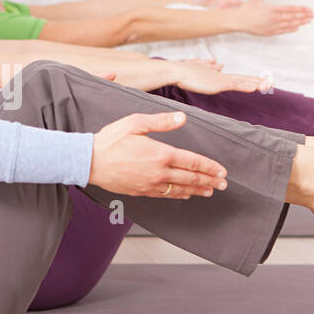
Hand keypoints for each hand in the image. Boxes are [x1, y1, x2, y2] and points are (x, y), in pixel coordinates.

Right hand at [90, 111, 227, 198]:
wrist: (89, 162)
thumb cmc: (111, 140)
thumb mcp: (135, 123)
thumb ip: (161, 121)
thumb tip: (182, 118)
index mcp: (160, 153)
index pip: (192, 161)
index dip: (209, 167)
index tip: (222, 171)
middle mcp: (159, 172)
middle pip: (190, 178)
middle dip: (209, 181)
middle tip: (223, 184)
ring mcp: (150, 184)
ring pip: (180, 189)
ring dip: (198, 190)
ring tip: (210, 191)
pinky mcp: (141, 191)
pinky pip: (166, 195)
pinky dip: (179, 195)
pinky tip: (186, 194)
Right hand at [168, 60, 272, 94]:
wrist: (177, 71)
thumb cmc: (185, 71)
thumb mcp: (199, 68)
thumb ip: (209, 66)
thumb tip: (218, 63)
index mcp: (219, 75)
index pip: (238, 77)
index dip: (250, 79)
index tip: (261, 81)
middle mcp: (223, 76)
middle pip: (244, 78)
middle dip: (258, 81)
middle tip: (272, 83)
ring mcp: (221, 79)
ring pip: (242, 82)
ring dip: (256, 84)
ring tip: (268, 85)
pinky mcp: (218, 83)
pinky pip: (235, 85)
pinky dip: (245, 86)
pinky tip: (254, 88)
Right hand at [229, 0, 313, 35]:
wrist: (238, 21)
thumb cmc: (246, 10)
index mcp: (272, 9)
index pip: (291, 8)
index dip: (301, 9)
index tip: (309, 9)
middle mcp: (274, 18)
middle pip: (293, 17)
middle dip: (304, 16)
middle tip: (313, 15)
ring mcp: (272, 26)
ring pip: (290, 25)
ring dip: (300, 22)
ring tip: (308, 21)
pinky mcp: (269, 32)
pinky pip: (283, 31)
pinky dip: (291, 29)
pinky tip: (297, 28)